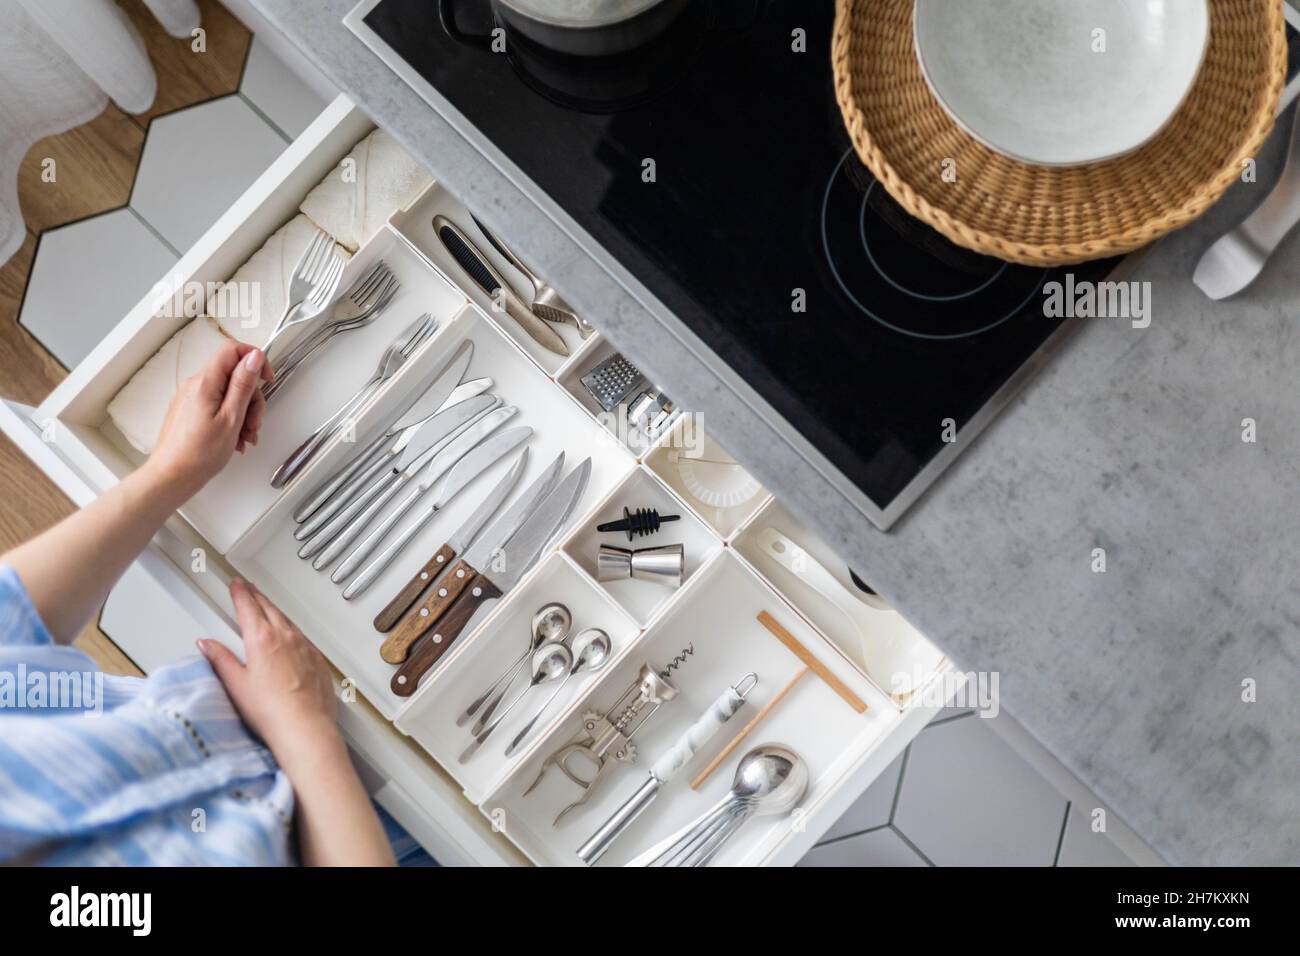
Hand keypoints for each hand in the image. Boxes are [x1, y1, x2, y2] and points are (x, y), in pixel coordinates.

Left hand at [148, 342, 272, 498]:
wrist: (172, 476)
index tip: (266, 379)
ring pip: (229, 392)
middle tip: (254, 423)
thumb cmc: (198, 454)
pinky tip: (235, 438)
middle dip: (252, 398)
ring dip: (244, 413)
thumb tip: (254, 357)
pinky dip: (232, 418)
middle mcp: (195, 385)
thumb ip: (243, 384)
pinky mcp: (191, 409)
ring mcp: (191, 397)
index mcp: (205, 383)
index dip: (254, 360)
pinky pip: (218, 404)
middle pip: (234, 375)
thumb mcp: (231, 418)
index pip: (232, 350)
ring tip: (245, 436)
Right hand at [198, 578, 338, 761]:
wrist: (305, 727)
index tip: (236, 584)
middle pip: (269, 608)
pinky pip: (303, 637)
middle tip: (248, 588)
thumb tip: (207, 644)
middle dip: (256, 596)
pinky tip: (289, 636)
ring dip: (274, 611)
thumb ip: (220, 659)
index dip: (240, 592)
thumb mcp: (236, 684)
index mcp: (262, 639)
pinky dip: (291, 630)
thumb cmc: (271, 711)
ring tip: (266, 606)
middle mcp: (286, 637)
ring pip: (287, 620)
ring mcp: (305, 647)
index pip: (248, 606)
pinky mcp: (317, 659)